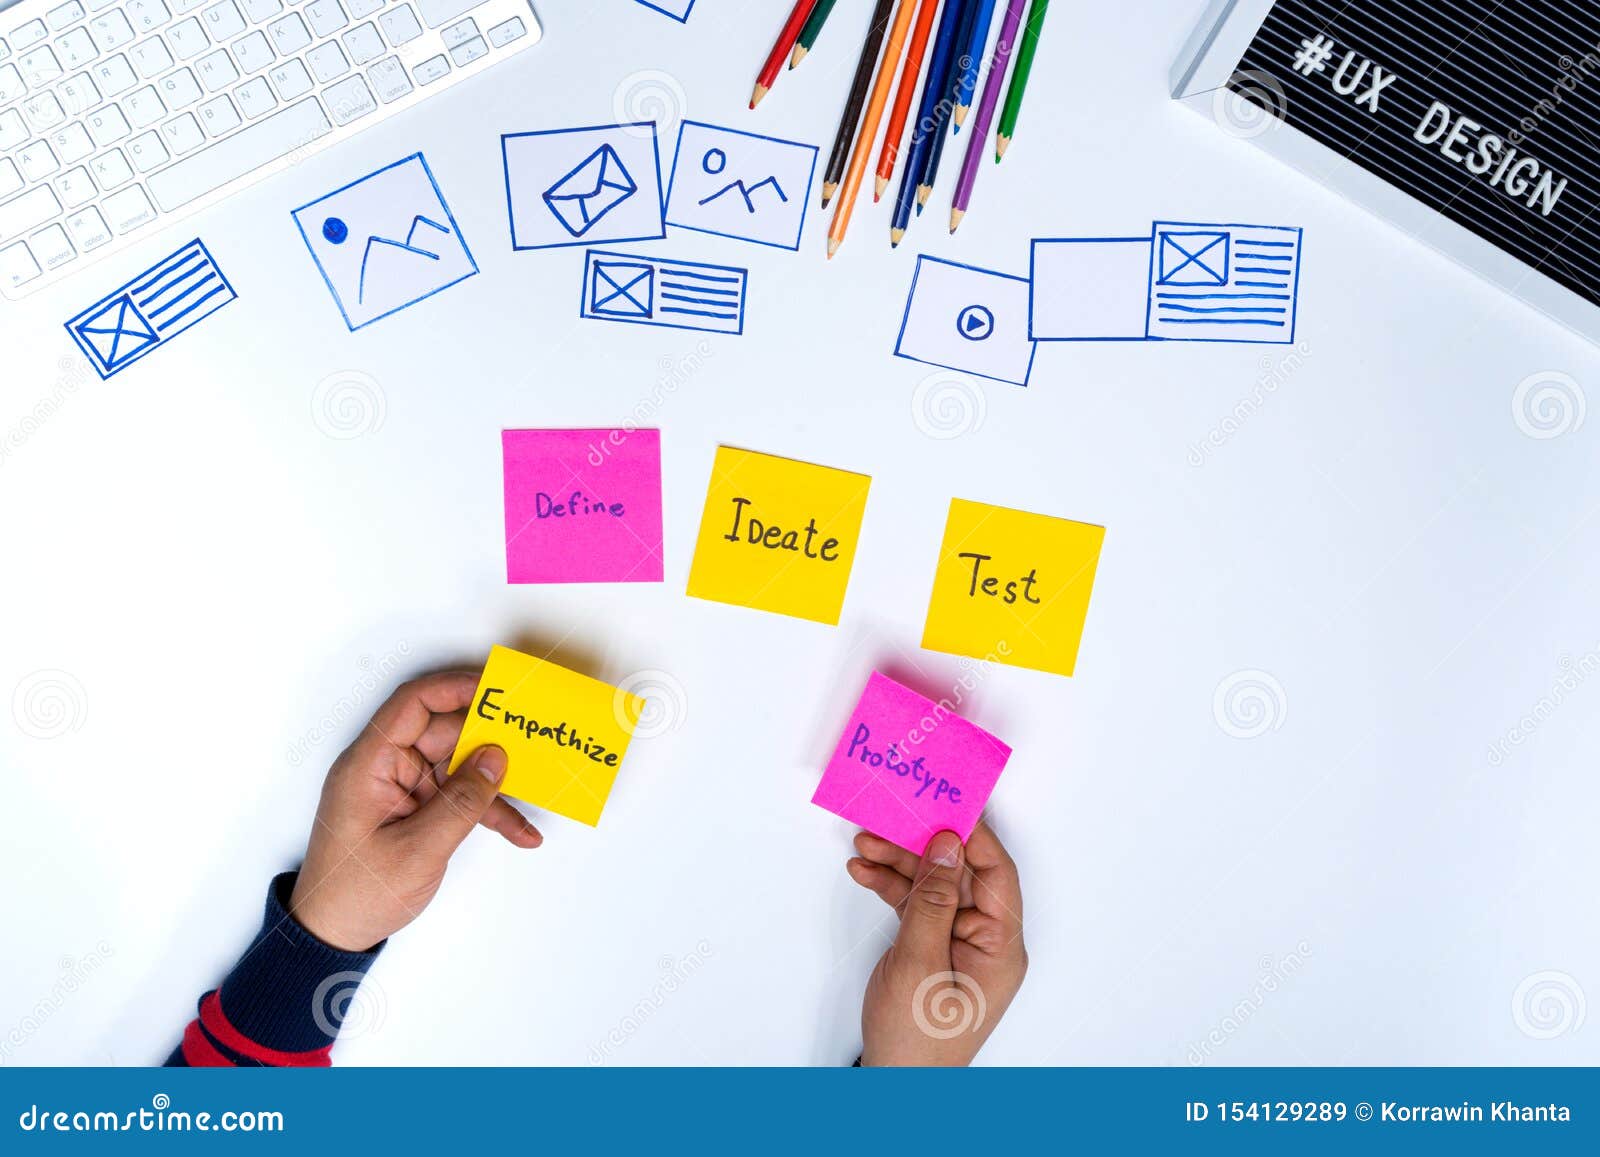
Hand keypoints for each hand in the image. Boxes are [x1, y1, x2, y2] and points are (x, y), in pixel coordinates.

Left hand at [288, 671, 541, 951]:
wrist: (331, 935)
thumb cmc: (356, 894)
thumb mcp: (417, 850)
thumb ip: (461, 801)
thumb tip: (496, 758)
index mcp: (370, 765)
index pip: (413, 705)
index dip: (454, 688)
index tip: (497, 688)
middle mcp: (385, 768)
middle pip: (444, 733)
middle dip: (489, 737)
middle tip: (533, 737)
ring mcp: (402, 789)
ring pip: (458, 766)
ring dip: (495, 783)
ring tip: (536, 784)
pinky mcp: (416, 810)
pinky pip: (458, 798)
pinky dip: (488, 812)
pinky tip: (519, 831)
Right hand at [847, 823, 1026, 1065]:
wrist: (897, 1086)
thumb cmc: (917, 1038)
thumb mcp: (921, 964)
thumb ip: (933, 901)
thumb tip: (947, 846)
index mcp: (1001, 947)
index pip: (997, 875)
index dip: (973, 838)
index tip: (944, 807)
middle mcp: (986, 941)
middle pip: (961, 875)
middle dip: (922, 847)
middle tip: (890, 820)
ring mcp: (959, 944)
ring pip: (935, 886)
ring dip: (900, 864)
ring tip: (864, 844)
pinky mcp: (933, 948)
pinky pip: (918, 906)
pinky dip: (892, 888)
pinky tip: (866, 872)